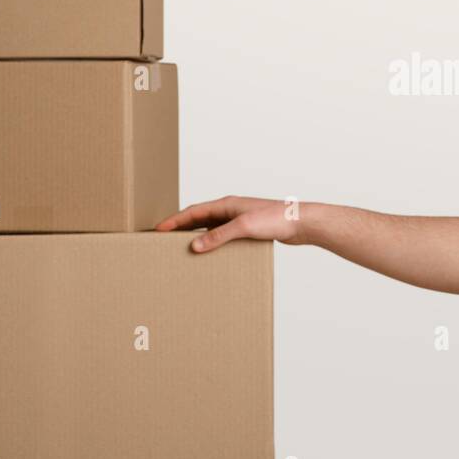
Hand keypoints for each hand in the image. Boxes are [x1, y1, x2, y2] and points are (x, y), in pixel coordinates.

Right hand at [155, 195, 310, 252]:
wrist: (300, 223)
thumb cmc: (276, 219)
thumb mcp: (244, 226)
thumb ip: (218, 236)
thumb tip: (195, 245)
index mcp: (227, 204)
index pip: (194, 211)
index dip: (174, 220)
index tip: (158, 229)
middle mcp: (231, 209)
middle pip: (200, 218)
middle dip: (181, 228)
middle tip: (164, 239)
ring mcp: (240, 219)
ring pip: (212, 227)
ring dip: (198, 236)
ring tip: (183, 248)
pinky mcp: (249, 229)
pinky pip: (224, 236)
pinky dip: (214, 243)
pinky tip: (211, 254)